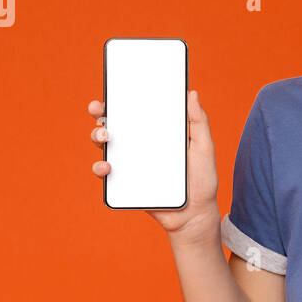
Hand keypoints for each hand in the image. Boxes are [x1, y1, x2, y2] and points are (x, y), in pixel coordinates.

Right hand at [87, 90, 220, 241]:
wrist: (194, 214)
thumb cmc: (201, 180)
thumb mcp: (204, 148)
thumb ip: (198, 122)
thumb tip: (191, 93)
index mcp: (157, 132)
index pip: (137, 110)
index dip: (123, 97)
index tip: (116, 86)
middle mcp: (140, 145)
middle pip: (114, 123)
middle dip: (100, 112)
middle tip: (99, 108)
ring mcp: (130, 163)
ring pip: (105, 145)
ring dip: (97, 135)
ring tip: (105, 136)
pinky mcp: (124, 182)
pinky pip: (105, 173)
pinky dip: (100, 167)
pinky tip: (107, 166)